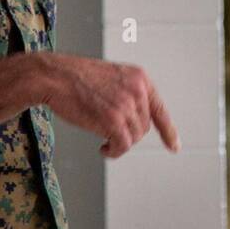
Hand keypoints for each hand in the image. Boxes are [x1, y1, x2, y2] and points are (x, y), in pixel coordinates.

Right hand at [31, 52, 179, 157]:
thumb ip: (128, 95)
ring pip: (134, 138)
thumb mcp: (112, 78)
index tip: (174, 146)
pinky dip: (114, 152)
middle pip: (144, 127)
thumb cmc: (75, 78)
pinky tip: (104, 149)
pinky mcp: (113, 119)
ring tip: (104, 141)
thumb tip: (135, 122)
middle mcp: (138, 89)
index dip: (168, 131)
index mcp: (140, 78)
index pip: (159, 109)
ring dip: (119, 144)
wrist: (54, 76)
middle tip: (109, 134)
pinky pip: (122, 145)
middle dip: (129, 134)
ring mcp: (127, 104)